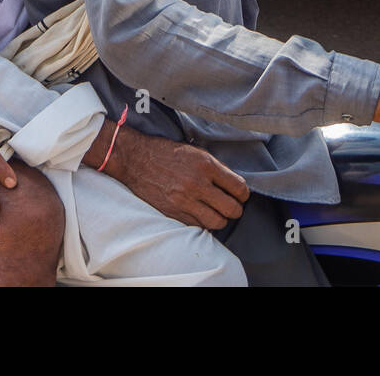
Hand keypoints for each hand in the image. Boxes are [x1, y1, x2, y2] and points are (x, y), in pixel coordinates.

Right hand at [99, 125, 249, 230]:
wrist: (136, 159)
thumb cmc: (166, 152)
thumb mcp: (196, 152)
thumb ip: (216, 168)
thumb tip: (235, 184)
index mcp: (206, 165)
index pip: (239, 188)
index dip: (243, 194)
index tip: (239, 194)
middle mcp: (197, 184)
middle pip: (232, 209)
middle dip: (235, 209)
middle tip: (230, 205)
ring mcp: (184, 200)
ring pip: (217, 222)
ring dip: (220, 218)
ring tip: (215, 211)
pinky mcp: (173, 212)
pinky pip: (198, 226)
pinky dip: (202, 222)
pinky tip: (199, 213)